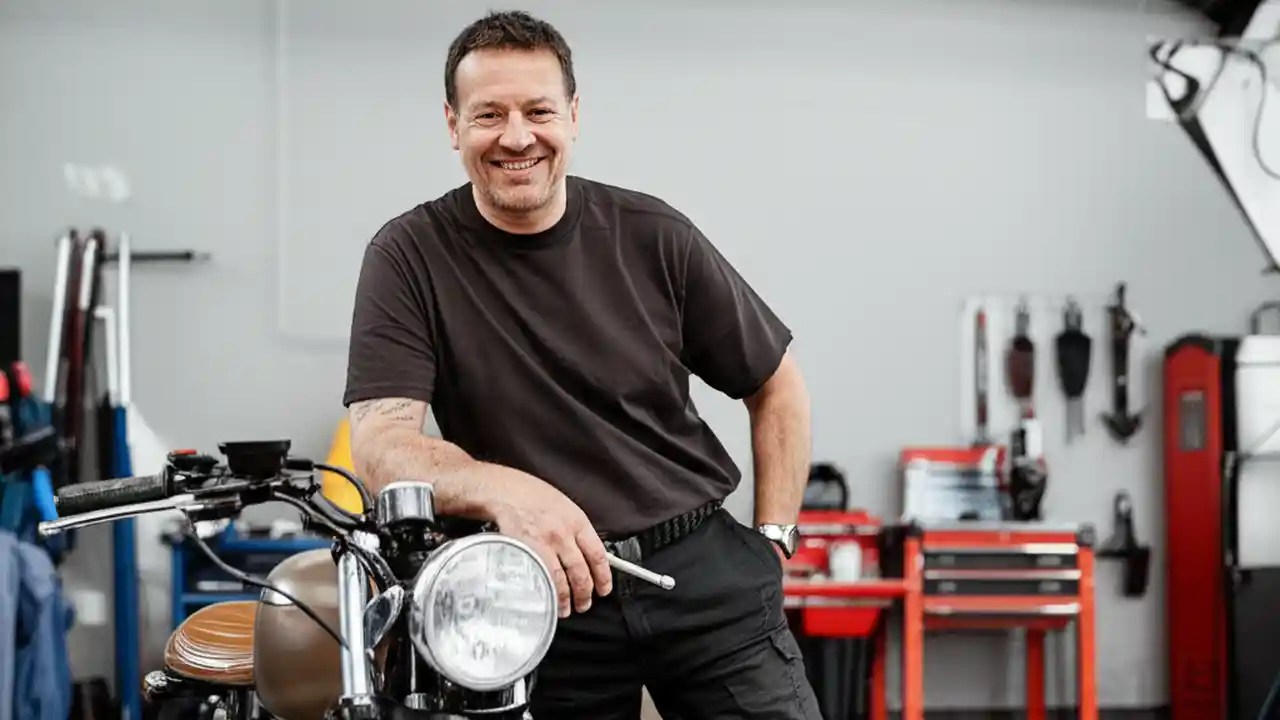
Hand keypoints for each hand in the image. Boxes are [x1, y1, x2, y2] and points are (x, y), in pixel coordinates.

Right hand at [486, 471, 612, 617]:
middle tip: (584, 604)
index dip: (603, 577)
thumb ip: (576, 528)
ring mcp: (543, 544)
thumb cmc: (531, 494)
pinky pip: (539, 579)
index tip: (604, 589)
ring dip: (565, 600)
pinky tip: (546, 600)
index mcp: (577, 521)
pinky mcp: (524, 552)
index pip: (598, 556)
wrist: (502, 489)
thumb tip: (587, 552)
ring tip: (566, 608)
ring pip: (561, 581)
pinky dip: (544, 593)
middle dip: (585, 595)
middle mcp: (563, 534)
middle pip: (581, 573)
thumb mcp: (563, 505)